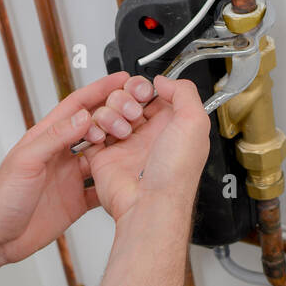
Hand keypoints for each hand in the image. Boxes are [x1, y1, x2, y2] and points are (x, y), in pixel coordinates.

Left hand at [0, 71, 155, 263]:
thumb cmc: (1, 199)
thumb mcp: (26, 161)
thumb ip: (54, 139)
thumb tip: (82, 118)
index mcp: (46, 139)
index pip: (77, 107)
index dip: (100, 91)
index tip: (122, 81)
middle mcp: (60, 156)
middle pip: (96, 128)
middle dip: (118, 117)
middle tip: (138, 112)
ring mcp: (69, 178)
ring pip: (103, 156)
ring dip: (121, 148)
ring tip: (141, 140)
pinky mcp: (75, 200)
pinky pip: (101, 188)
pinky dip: (116, 182)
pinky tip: (129, 178)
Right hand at [83, 75, 210, 223]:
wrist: (150, 204)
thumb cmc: (175, 173)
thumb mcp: (195, 122)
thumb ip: (184, 92)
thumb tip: (163, 81)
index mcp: (170, 126)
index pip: (152, 94)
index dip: (144, 88)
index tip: (143, 92)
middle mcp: (147, 135)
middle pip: (125, 99)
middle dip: (125, 99)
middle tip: (133, 113)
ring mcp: (124, 145)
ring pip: (106, 111)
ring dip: (110, 115)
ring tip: (121, 131)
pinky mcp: (102, 157)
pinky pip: (89, 131)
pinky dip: (92, 128)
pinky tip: (103, 137)